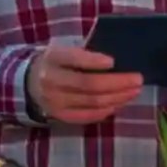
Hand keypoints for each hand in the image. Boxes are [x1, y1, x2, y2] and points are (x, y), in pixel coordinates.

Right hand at [26, 45, 142, 123]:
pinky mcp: (59, 116)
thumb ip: (83, 53)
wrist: (28, 82)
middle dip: (117, 83)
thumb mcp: (63, 49)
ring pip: (91, 102)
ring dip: (117, 97)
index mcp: (53, 57)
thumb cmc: (56, 61)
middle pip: (88, 84)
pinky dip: (104, 111)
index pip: (73, 59)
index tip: (113, 61)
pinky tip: (119, 104)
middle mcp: (52, 80)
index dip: (93, 61)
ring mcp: (55, 101)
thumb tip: (117, 61)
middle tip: (138, 79)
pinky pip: (86, 116)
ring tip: (134, 91)